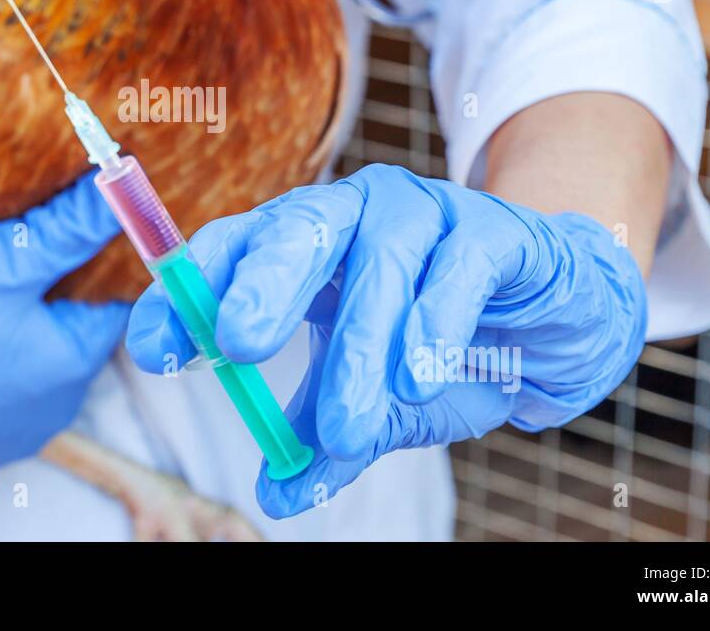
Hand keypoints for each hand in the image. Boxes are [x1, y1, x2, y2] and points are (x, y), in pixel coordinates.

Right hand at [0, 173, 126, 476]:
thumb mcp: (1, 261)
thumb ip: (68, 227)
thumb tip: (123, 185)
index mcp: (72, 366)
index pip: (110, 307)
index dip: (92, 269)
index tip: (68, 240)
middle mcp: (53, 412)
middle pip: (70, 338)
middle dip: (51, 301)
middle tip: (13, 262)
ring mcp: (9, 437)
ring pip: (32, 369)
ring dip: (16, 336)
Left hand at [127, 164, 646, 516]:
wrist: (556, 317)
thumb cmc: (447, 345)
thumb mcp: (378, 401)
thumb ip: (327, 440)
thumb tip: (274, 496)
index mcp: (307, 245)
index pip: (231, 250)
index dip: (188, 294)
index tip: (152, 350)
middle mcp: (355, 214)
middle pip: (296, 227)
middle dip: (263, 282)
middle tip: (236, 343)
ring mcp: (425, 213)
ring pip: (381, 262)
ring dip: (360, 345)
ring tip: (345, 422)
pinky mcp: (492, 230)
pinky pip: (459, 267)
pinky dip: (436, 324)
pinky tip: (419, 377)